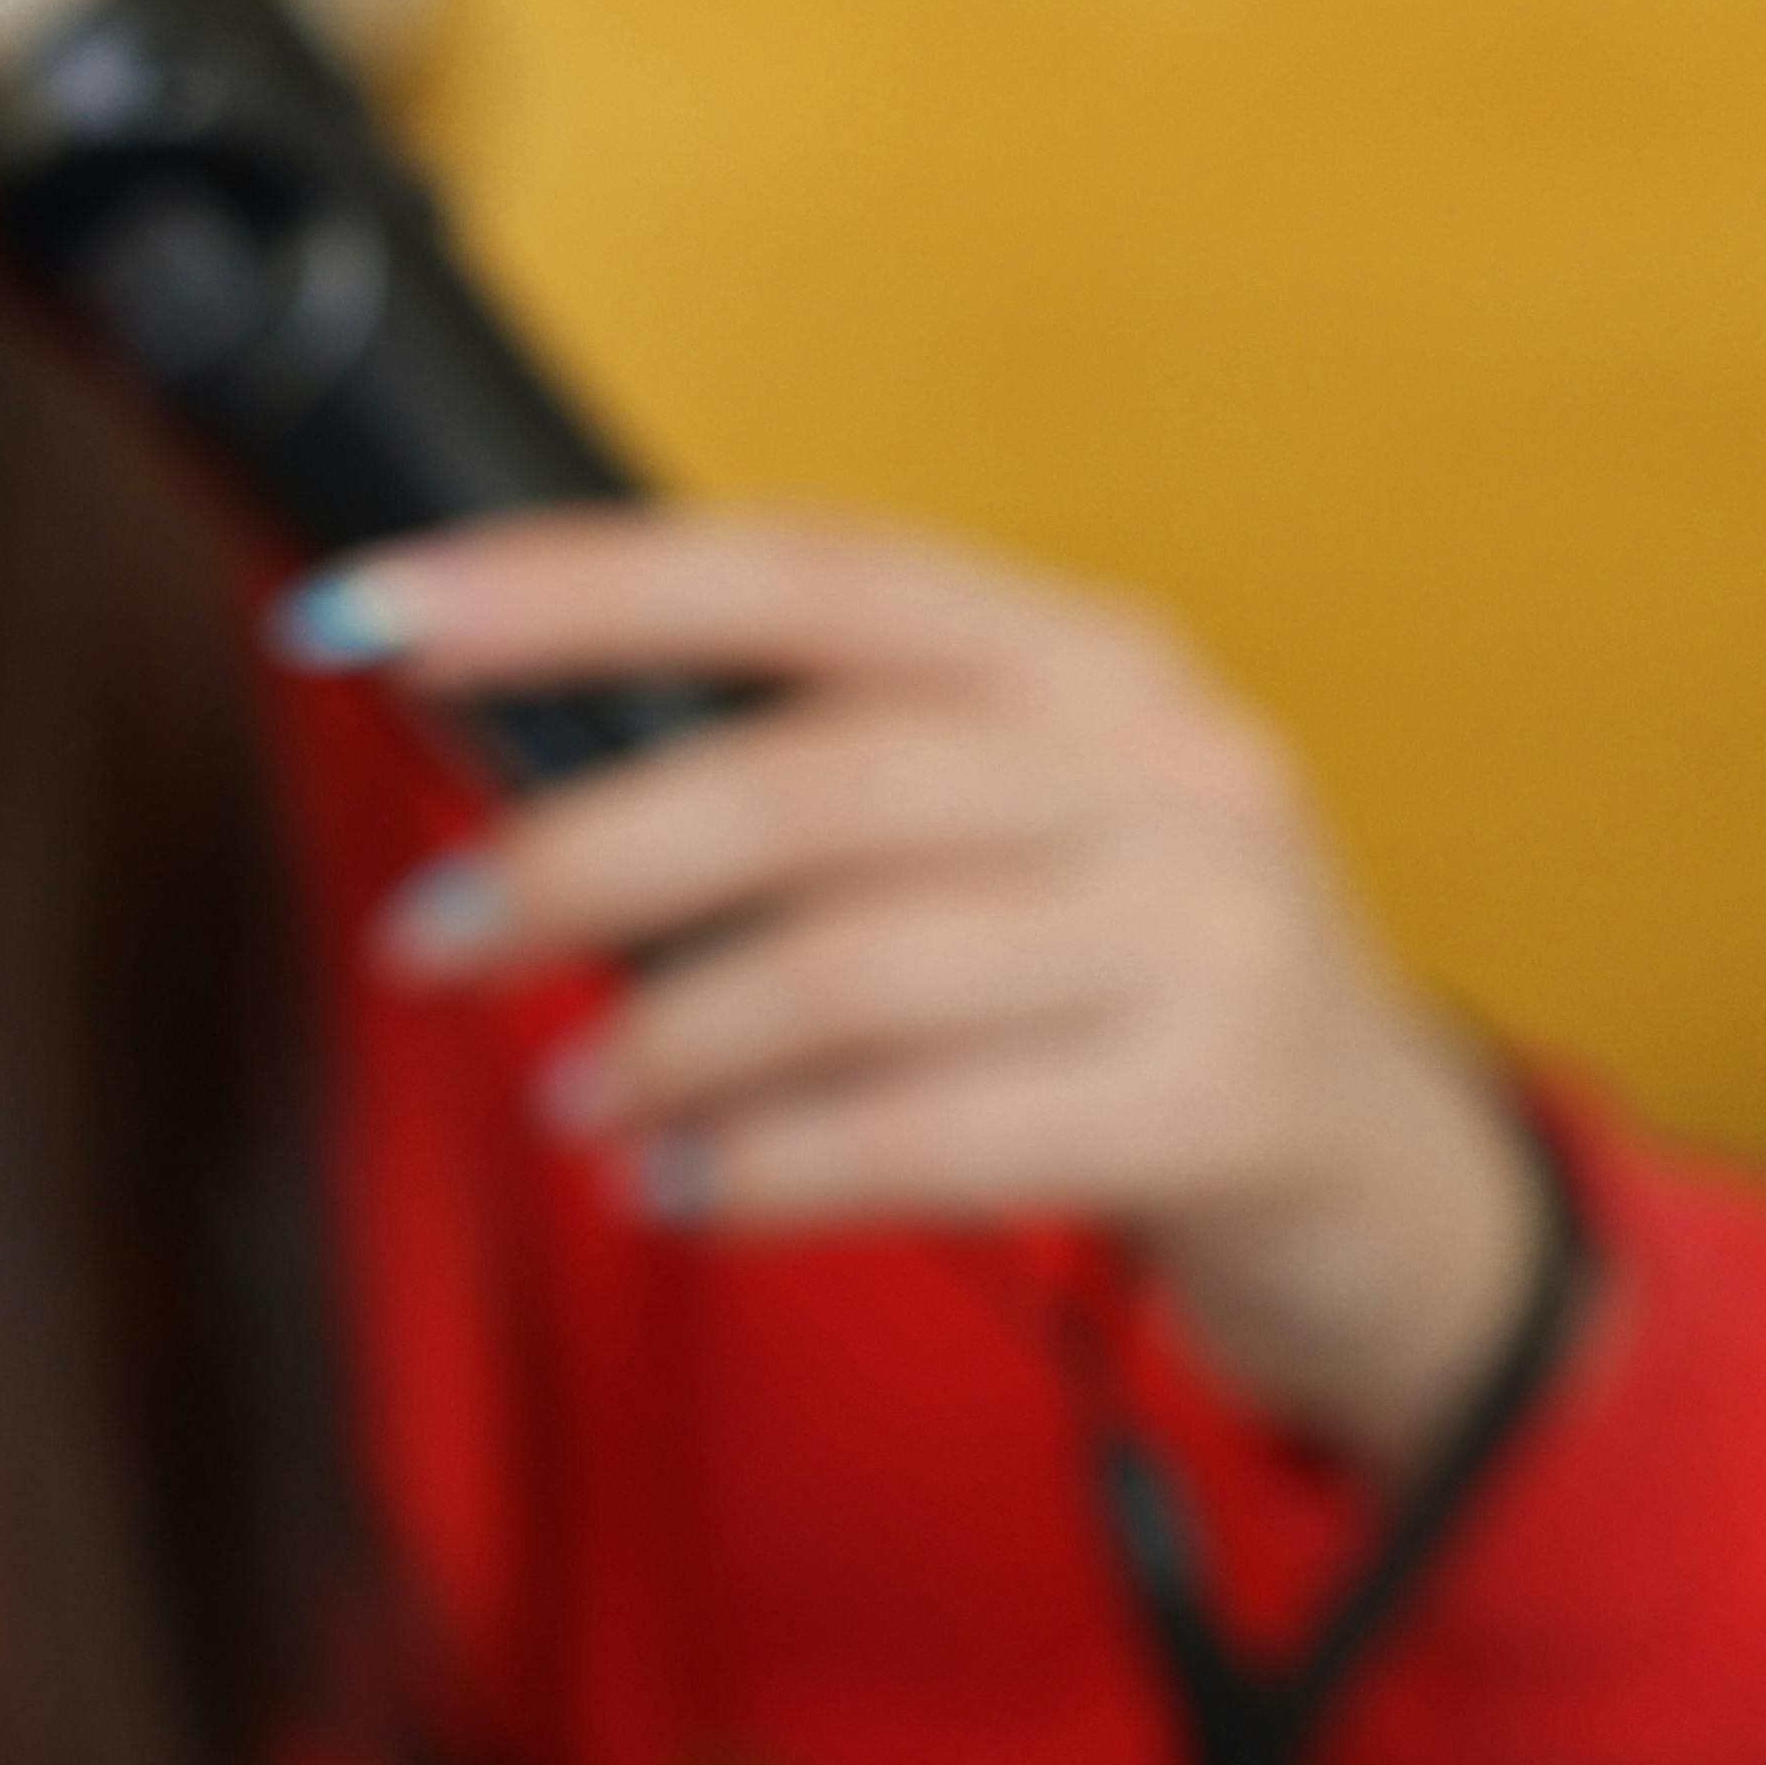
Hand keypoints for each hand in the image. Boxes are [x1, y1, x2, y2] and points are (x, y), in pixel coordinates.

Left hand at [294, 514, 1541, 1469]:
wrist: (1395, 1188)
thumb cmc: (1135, 993)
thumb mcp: (1020, 832)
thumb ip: (825, 783)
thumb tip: (520, 772)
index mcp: (1084, 654)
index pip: (794, 571)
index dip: (571, 584)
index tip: (370, 615)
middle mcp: (1162, 758)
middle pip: (806, 783)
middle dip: (579, 860)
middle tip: (431, 940)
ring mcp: (1211, 928)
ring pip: (856, 965)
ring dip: (665, 1040)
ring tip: (573, 1100)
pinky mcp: (1226, 1104)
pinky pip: (932, 1132)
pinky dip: (772, 1168)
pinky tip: (683, 1194)